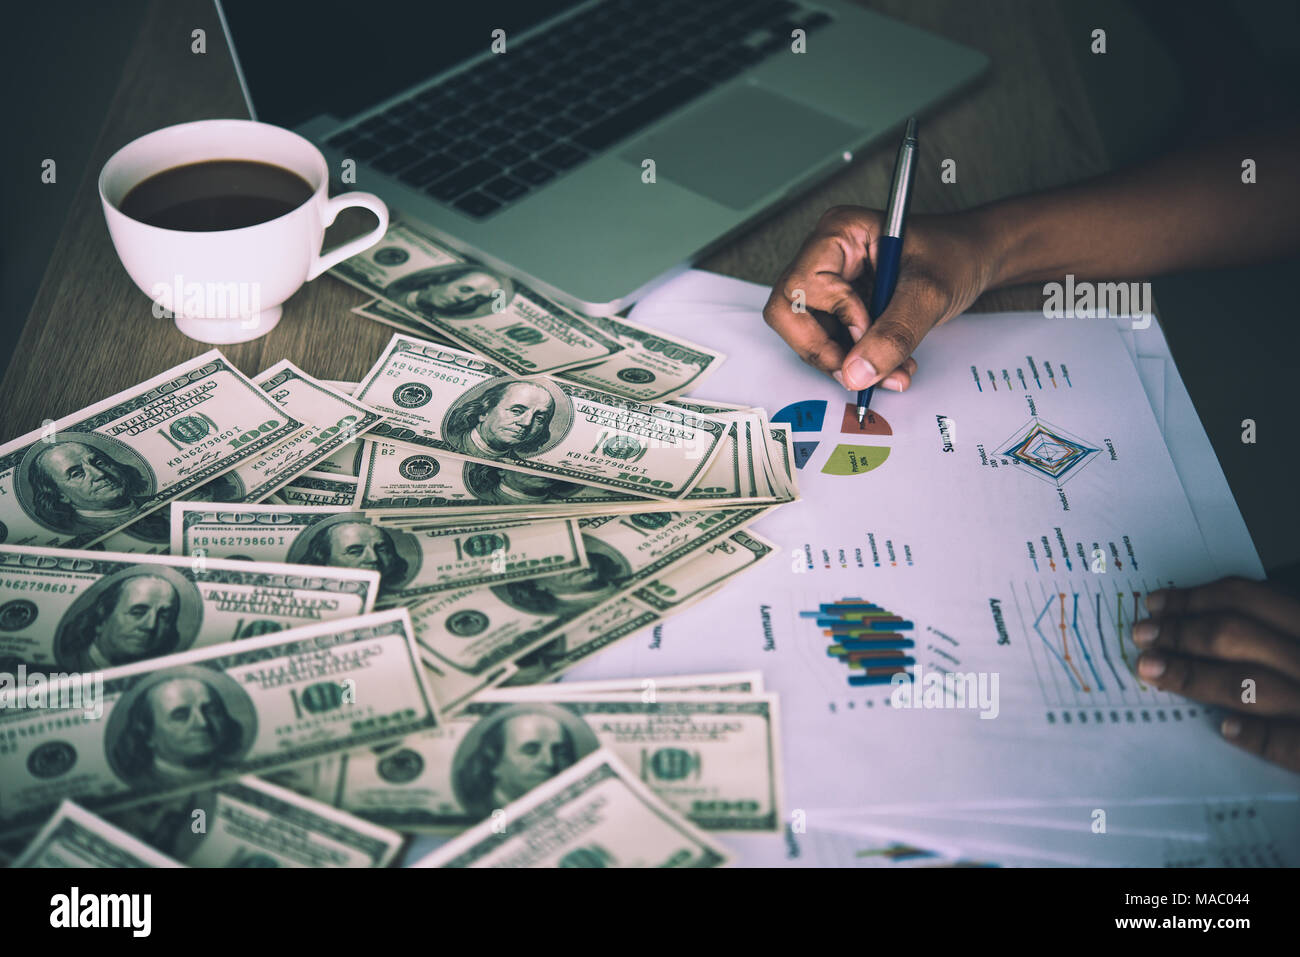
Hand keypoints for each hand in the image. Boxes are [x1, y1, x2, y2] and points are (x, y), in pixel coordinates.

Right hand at [762, 206, 994, 391]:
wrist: (978, 259)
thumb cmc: (957, 254)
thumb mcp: (929, 292)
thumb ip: (893, 334)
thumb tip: (856, 374)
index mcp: (838, 234)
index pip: (800, 288)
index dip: (830, 319)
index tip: (867, 334)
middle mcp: (825, 257)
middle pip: (793, 315)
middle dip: (826, 351)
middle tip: (861, 373)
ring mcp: (832, 284)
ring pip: (812, 337)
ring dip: (849, 364)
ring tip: (893, 372)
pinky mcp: (843, 307)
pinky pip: (835, 343)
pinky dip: (860, 363)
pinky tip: (891, 366)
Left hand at [1135, 577, 1299, 771]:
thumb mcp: (1297, 638)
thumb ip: (1275, 629)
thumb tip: (1208, 618)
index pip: (1247, 599)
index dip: (1193, 599)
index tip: (1155, 604)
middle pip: (1238, 636)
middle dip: (1182, 634)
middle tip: (1142, 637)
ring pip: (1252, 684)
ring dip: (1196, 677)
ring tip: (1154, 672)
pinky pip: (1295, 744)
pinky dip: (1260, 735)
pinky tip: (1226, 728)